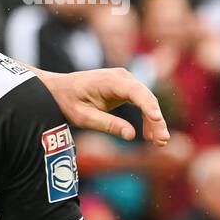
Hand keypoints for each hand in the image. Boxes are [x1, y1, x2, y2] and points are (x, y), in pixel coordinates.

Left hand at [37, 67, 169, 145]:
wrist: (57, 90)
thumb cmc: (67, 102)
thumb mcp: (83, 117)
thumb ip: (106, 124)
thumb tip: (131, 135)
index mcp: (109, 81)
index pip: (135, 92)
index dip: (148, 106)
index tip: (158, 119)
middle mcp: (121, 77)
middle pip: (146, 98)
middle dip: (156, 120)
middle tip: (162, 141)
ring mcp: (125, 80)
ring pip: (147, 101)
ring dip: (155, 121)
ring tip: (159, 142)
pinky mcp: (125, 88)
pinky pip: (141, 102)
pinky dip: (147, 117)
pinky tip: (148, 135)